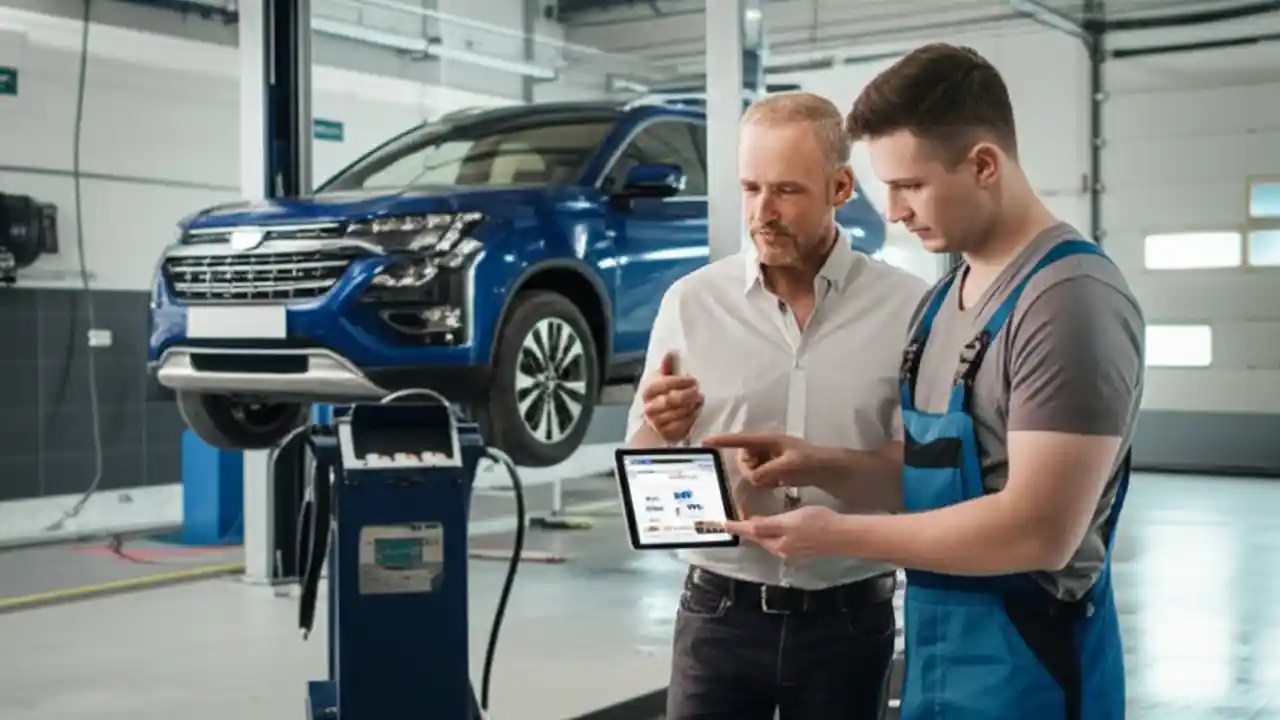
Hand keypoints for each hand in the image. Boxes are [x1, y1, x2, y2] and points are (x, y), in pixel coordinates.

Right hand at [640, 351, 703, 442]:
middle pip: (670, 400)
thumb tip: (670, 352)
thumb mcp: (664, 381)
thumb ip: (667, 368)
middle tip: (697, 391)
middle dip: (687, 395)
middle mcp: (649, 408)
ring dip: (691, 406)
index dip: (679, 382)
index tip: (692, 380)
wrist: (657, 421)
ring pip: (677, 413)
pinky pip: (682, 425)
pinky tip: (697, 410)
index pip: (662, 385)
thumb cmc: (663, 396)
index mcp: (647, 391)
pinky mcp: (667, 433)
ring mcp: (657, 422)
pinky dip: (692, 417)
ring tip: (699, 399)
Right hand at [701, 431, 825, 487]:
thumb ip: (768, 471)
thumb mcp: (789, 466)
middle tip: (765, 478)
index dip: (723, 441)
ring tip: (776, 481)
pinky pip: (759, 476)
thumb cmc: (811, 462)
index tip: (706, 442)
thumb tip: (753, 478)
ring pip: (751, 469)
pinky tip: (778, 483)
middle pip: (744, 458)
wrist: (829, 470)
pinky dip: (765, 481)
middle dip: (750, 469)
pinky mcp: (774, 468)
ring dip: (759, 477)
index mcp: (768, 440)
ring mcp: (770, 458)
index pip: (741, 440)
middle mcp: (766, 447)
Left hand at [723, 506, 840, 560]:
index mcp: (778, 540)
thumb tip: (752, 525)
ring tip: (748, 520)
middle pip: (758, 537)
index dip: (736, 526)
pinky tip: (770, 527)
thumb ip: (770, 524)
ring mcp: (790, 551)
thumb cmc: (818, 522)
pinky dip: (770, 535)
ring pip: (767, 540)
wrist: (842, 536)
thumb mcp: (791, 519)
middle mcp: (781, 549)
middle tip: (733, 519)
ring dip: (757, 532)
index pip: (752, 531)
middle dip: (745, 529)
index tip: (721, 523)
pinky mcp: (798, 551)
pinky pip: (777, 542)